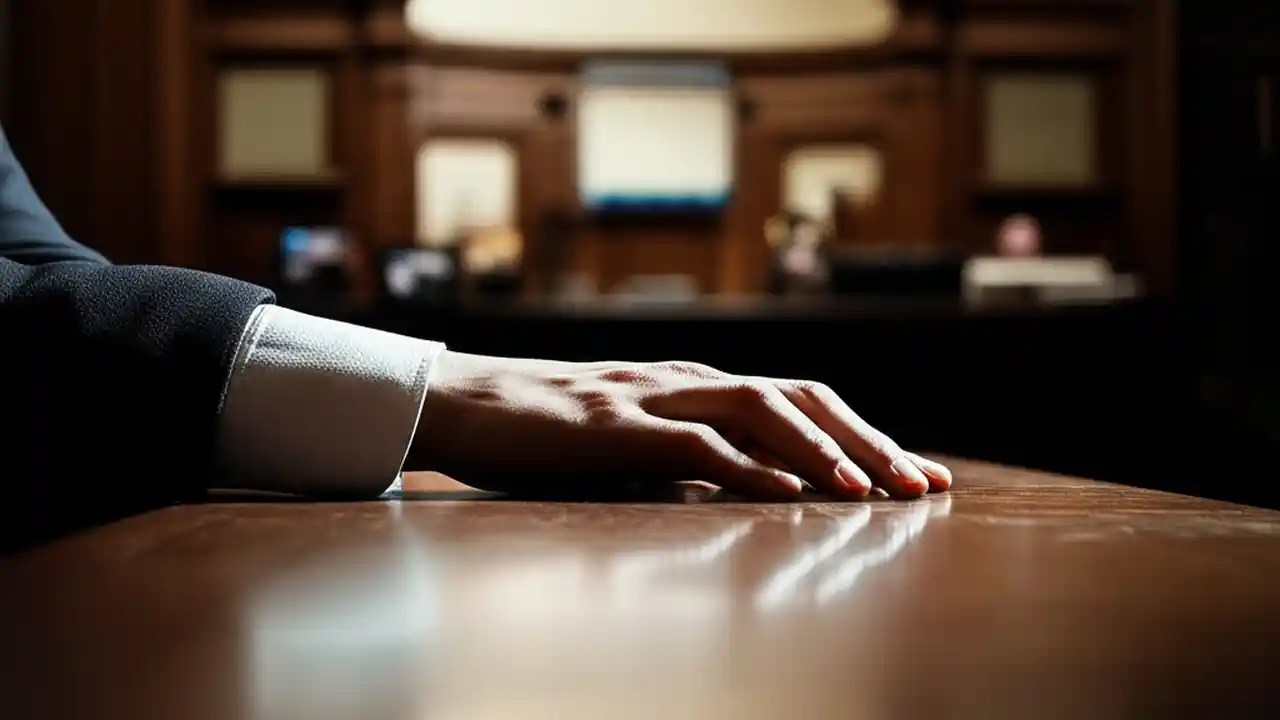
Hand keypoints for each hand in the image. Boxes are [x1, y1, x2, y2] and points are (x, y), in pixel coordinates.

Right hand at [410, 351, 951, 499]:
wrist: (460, 403)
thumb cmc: (544, 434)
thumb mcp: (633, 447)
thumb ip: (690, 462)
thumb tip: (752, 492)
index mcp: (695, 385)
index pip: (800, 401)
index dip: (863, 435)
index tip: (915, 473)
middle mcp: (686, 382)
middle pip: (800, 396)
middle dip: (868, 441)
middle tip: (923, 485)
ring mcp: (651, 399)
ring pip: (759, 408)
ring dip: (821, 449)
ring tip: (870, 491)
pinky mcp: (612, 427)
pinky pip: (692, 445)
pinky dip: (744, 468)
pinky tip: (784, 492)